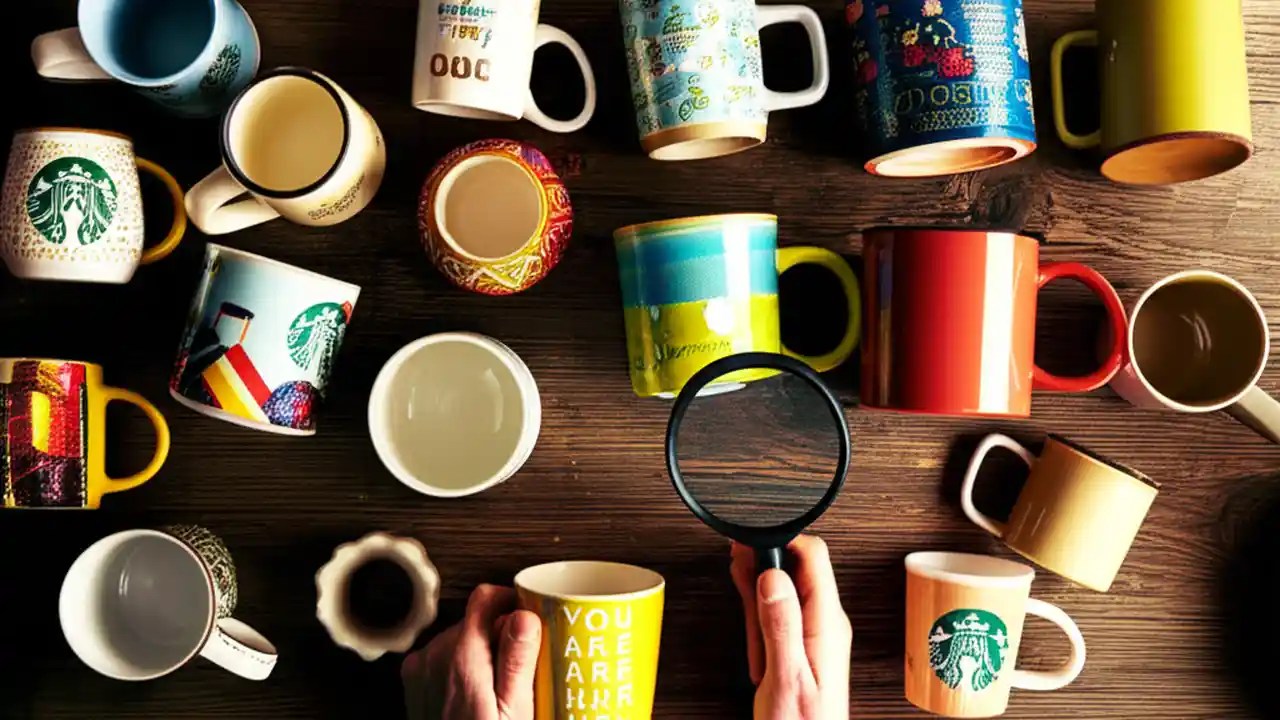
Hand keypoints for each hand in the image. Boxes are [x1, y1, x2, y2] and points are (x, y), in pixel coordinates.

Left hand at [401, 584, 541, 719]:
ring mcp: (420, 669)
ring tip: (501, 690)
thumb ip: (517, 660)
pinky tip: (480, 695)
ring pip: (461, 638)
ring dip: (484, 652)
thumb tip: (525, 615)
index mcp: (461, 658)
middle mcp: (434, 657)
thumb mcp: (514, 712)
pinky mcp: (416, 683)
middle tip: (525, 668)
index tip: (530, 615)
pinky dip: (465, 666)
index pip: (485, 598)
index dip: (512, 600)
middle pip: (476, 620)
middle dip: (502, 635)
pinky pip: (445, 657)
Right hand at [731, 536, 851, 719]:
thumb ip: (781, 625)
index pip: (815, 558)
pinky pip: (785, 609)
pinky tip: (749, 598)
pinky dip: (763, 602)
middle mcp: (826, 624)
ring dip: (761, 580)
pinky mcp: (805, 644)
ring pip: (790, 587)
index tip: (752, 540)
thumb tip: (773, 577)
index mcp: (826, 625)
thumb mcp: (786, 677)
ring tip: (738, 570)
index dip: (783, 539)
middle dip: (766, 557)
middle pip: (799, 568)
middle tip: (738, 552)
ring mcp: (817, 634)